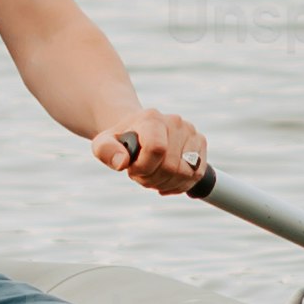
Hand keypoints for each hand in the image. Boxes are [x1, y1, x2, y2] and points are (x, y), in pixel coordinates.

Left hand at [94, 103, 208, 194]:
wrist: (137, 131)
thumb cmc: (120, 141)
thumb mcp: (103, 144)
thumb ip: (107, 152)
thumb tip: (122, 162)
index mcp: (151, 118)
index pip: (157, 149)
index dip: (144, 167)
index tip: (132, 169)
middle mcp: (175, 121)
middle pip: (172, 166)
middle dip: (153, 179)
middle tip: (140, 174)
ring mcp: (190, 131)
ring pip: (186, 173)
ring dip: (166, 183)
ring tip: (153, 175)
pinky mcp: (200, 142)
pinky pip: (196, 175)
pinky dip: (180, 185)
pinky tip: (166, 180)